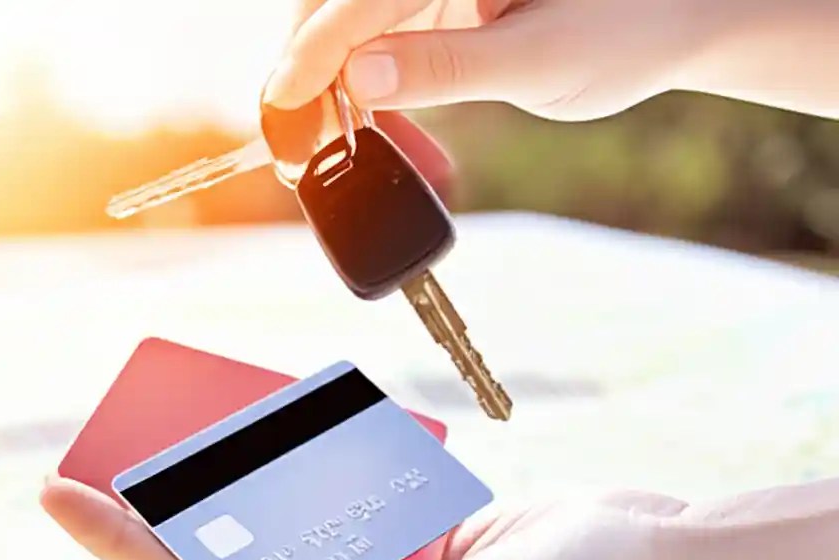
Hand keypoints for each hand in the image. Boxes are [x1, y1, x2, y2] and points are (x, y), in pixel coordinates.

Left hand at [41, 475, 683, 559]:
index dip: (123, 545)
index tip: (60, 490)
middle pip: (223, 542)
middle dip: (155, 498)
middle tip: (97, 441)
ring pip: (275, 503)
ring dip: (225, 466)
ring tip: (173, 415)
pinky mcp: (405, 518)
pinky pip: (334, 475)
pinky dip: (302, 445)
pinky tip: (269, 413)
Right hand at [264, 0, 711, 120]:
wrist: (674, 21)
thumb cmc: (630, 29)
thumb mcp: (543, 59)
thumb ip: (449, 66)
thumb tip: (358, 78)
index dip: (312, 55)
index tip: (282, 113)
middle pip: (333, 5)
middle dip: (303, 72)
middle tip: (291, 148)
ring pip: (342, 24)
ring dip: (322, 86)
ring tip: (319, 148)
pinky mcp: (431, 3)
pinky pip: (369, 40)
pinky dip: (355, 89)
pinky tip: (364, 130)